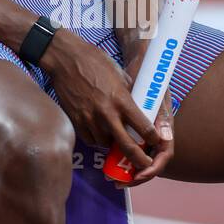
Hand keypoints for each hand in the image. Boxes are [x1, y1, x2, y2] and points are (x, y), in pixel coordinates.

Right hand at [40, 29, 166, 174]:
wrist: (66, 59)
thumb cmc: (95, 62)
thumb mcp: (120, 75)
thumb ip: (130, 95)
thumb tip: (140, 108)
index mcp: (121, 100)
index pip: (143, 127)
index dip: (153, 139)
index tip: (156, 142)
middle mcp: (107, 113)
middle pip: (126, 146)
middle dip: (139, 159)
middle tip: (145, 164)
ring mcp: (89, 119)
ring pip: (106, 145)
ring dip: (114, 146)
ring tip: (119, 142)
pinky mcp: (76, 121)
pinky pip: (90, 139)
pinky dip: (98, 140)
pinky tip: (101, 133)